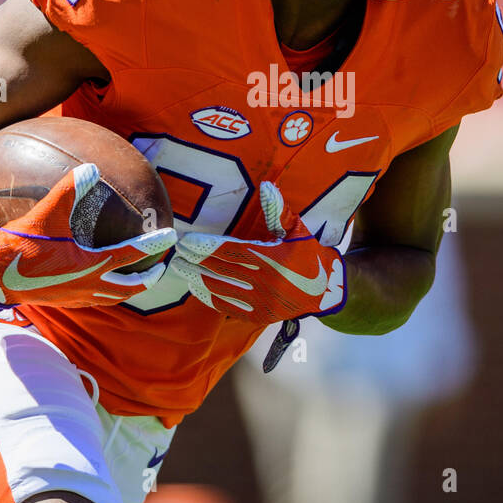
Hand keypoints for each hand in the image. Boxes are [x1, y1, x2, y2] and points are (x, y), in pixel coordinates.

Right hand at [0, 162, 175, 308]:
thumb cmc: (21, 243)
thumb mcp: (46, 212)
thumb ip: (70, 189)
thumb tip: (92, 168)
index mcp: (90, 265)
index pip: (131, 255)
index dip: (153, 245)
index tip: (171, 236)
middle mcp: (88, 285)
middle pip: (128, 287)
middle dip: (148, 278)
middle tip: (160, 268)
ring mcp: (76, 297)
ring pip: (112, 297)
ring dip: (129, 289)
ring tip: (137, 279)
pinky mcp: (63, 302)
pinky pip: (94, 299)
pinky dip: (106, 292)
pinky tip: (100, 281)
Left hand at [168, 182, 345, 325]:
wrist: (325, 291)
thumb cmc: (309, 254)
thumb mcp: (298, 230)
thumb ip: (278, 210)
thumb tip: (266, 187)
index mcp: (273, 258)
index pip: (231, 251)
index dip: (206, 247)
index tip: (186, 241)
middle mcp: (266, 282)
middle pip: (220, 270)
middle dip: (195, 261)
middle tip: (177, 252)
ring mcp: (261, 302)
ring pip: (220, 289)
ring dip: (196, 278)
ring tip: (180, 268)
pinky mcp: (259, 316)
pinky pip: (227, 306)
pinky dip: (209, 297)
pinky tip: (195, 287)